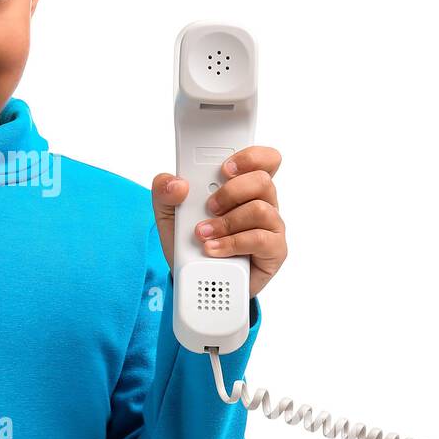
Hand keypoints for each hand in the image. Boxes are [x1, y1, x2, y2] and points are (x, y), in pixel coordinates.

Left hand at [151, 145, 286, 299]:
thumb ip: (165, 191)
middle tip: (209, 206)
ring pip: (260, 209)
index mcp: (243, 186)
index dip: (250, 157)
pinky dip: (231, 244)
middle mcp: (262, 203)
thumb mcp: (169, 214)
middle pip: (263, 180)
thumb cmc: (191, 242)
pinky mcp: (274, 251)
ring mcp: (271, 227)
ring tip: (204, 234)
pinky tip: (213, 249)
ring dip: (226, 222)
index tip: (224, 168)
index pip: (264, 160)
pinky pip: (259, 239)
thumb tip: (178, 184)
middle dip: (231, 191)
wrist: (194, 281)